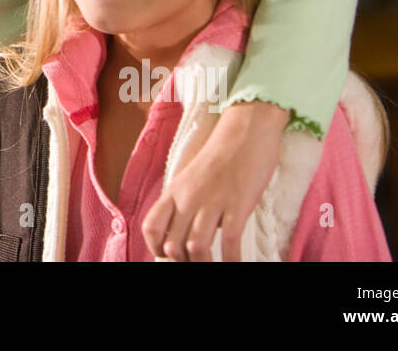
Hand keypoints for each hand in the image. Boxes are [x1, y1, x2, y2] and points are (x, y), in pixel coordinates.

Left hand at [141, 100, 288, 260]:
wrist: (246, 130)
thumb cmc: (222, 155)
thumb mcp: (193, 177)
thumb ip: (186, 203)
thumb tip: (187, 235)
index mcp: (174, 190)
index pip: (151, 226)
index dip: (155, 248)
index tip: (167, 258)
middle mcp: (188, 197)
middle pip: (172, 243)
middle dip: (182, 262)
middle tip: (194, 263)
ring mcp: (212, 201)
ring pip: (196, 247)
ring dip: (203, 263)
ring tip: (212, 266)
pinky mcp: (238, 204)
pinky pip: (230, 241)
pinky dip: (231, 259)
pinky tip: (235, 263)